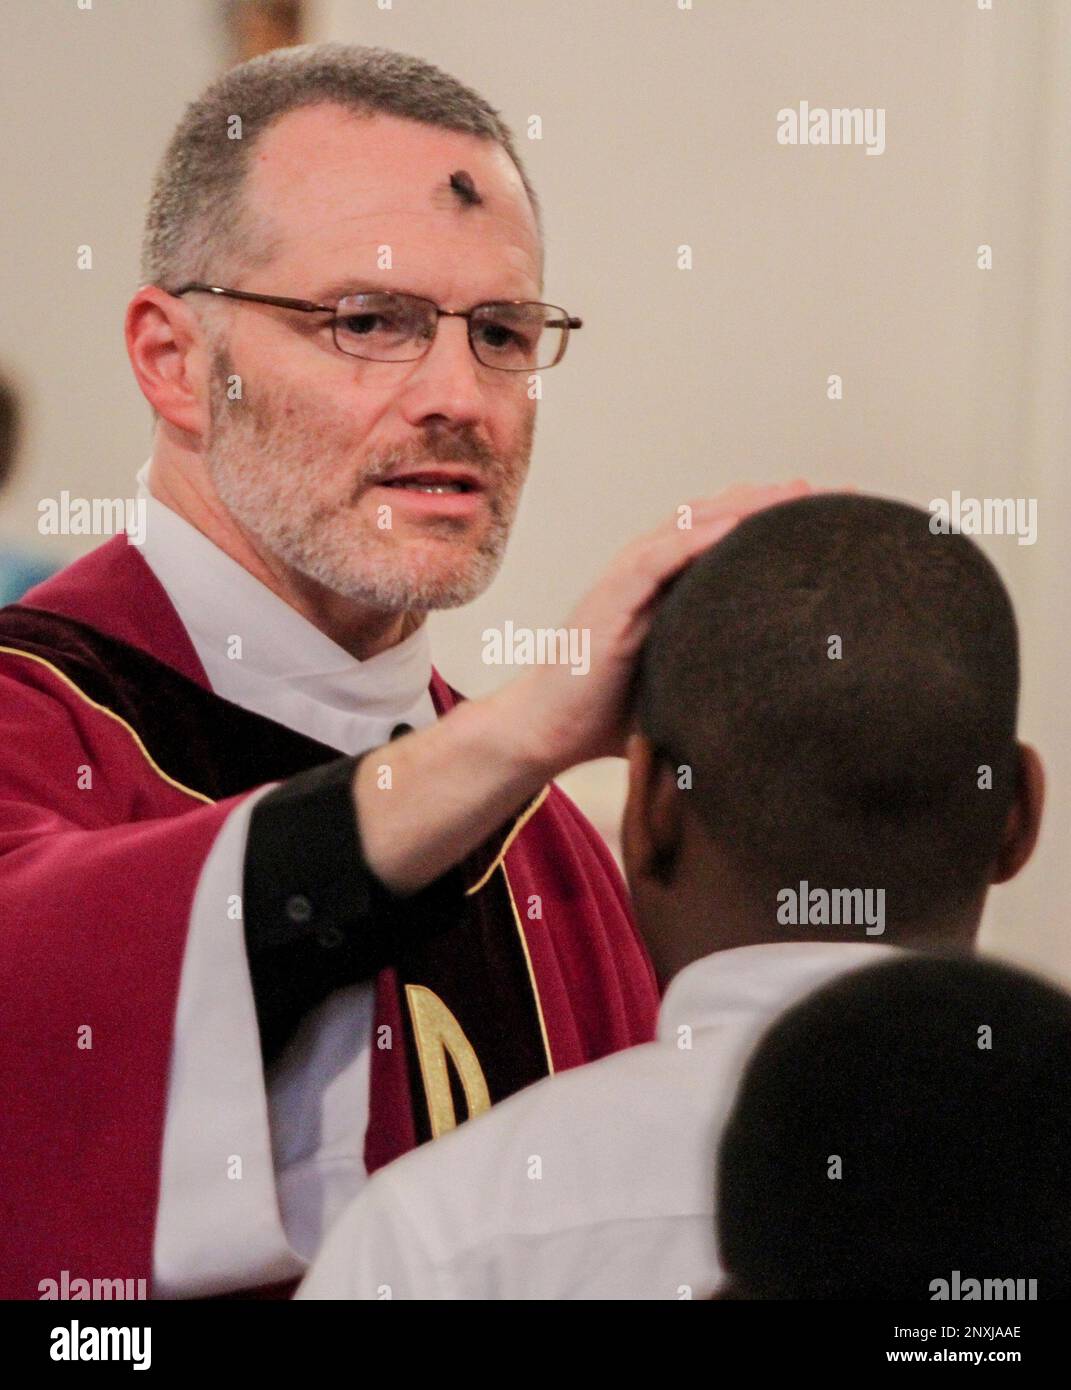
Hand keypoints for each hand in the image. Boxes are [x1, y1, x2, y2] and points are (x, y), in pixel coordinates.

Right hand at [495, 481, 812, 776]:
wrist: (544, 732)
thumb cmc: (606, 716)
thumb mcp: (682, 694)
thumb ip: (721, 687)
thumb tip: (787, 718)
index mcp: (671, 589)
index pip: (732, 539)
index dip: (782, 523)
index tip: (841, 518)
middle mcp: (651, 574)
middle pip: (721, 519)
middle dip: (778, 501)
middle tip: (839, 492)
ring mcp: (628, 582)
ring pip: (691, 525)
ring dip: (744, 505)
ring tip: (796, 493)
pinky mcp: (609, 600)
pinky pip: (654, 559)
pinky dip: (693, 537)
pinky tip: (734, 524)